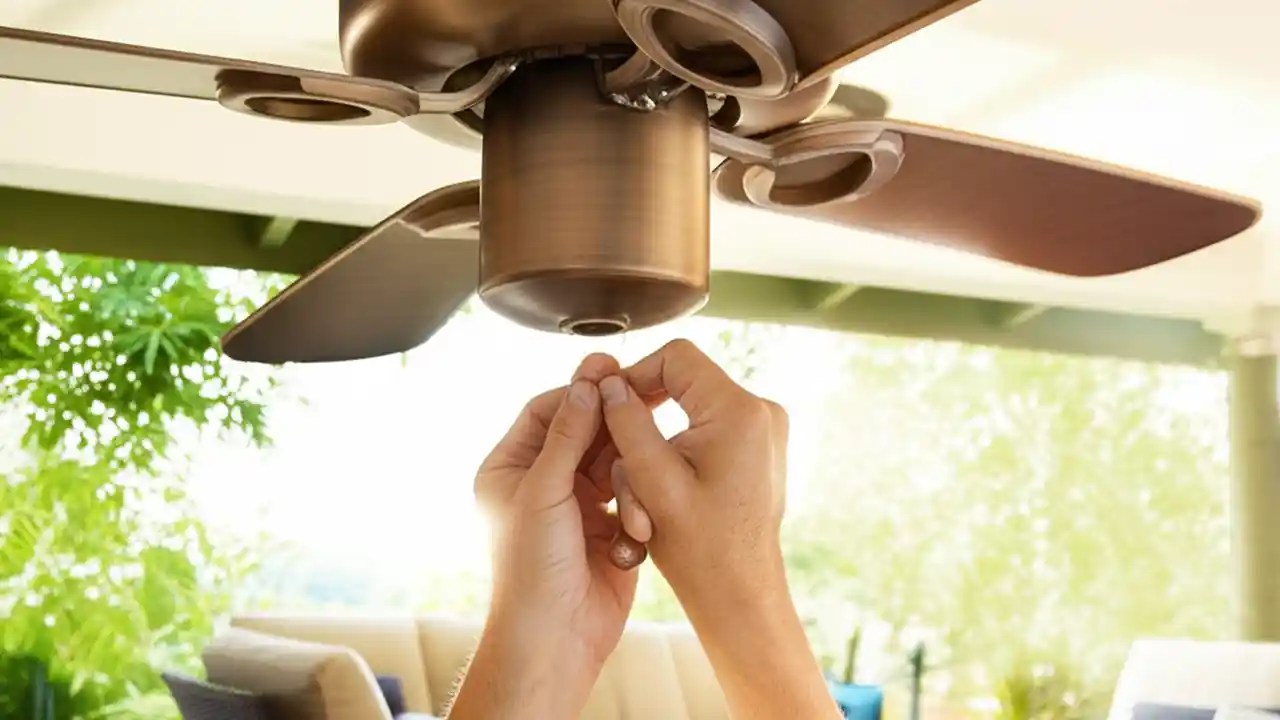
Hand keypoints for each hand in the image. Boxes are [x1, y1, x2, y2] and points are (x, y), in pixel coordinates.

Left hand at [450, 354, 638, 718]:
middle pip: (584, 433)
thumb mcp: (544, 490)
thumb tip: (584, 383)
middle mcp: (542, 484)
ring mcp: (577, 507)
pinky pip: (631, 497)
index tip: (610, 369)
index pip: (546, 412)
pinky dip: (635, 506)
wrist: (556, 637)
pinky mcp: (609, 529)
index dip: (578, 390)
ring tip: (635, 478)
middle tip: (646, 394)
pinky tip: (634, 523)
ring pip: (613, 463)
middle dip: (613, 424)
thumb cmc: (531, 571)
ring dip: (626, 474)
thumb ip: (567, 435)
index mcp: (510, 470)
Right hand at [598, 339, 839, 718]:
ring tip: (636, 475)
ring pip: (692, 404)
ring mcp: (765, 428)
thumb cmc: (699, 548)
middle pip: (685, 378)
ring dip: (659, 432)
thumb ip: (628, 422)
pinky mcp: (759, 445)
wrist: (741, 594)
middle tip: (613, 441)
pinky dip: (679, 444)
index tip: (606, 406)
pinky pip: (708, 425)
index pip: (676, 357)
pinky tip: (660, 480)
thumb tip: (609, 382)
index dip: (634, 374)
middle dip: (645, 408)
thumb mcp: (651, 481)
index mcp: (739, 411)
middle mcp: (762, 410)